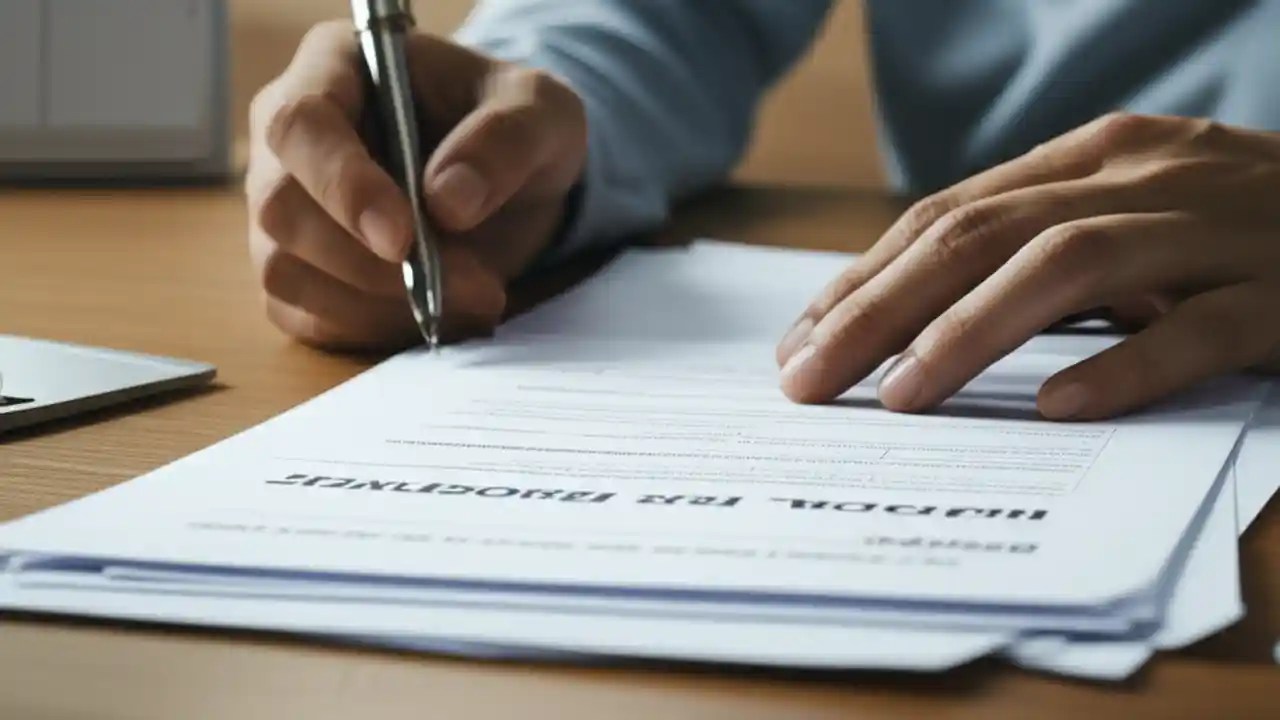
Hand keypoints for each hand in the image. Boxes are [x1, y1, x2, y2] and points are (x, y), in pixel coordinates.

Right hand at [246, 21, 586, 349]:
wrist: (512, 184)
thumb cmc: (513, 127)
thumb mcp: (541, 113)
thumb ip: (504, 141)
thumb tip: (447, 200)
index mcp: (334, 67)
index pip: (301, 125)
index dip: (342, 186)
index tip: (402, 238)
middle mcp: (290, 140)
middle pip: (281, 210)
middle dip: (373, 265)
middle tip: (472, 283)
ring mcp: (285, 209)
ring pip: (286, 273)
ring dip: (380, 304)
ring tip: (472, 299)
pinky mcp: (299, 272)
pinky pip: (307, 317)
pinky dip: (375, 329)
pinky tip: (439, 315)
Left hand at [776, 113, 1279, 419]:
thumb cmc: (1242, 231)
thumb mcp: (1130, 218)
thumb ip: (1037, 250)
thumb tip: (907, 318)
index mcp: (1095, 158)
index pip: (949, 214)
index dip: (865, 278)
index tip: (801, 341)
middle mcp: (1145, 179)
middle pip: (982, 236)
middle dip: (879, 309)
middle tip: (807, 380)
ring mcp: (1219, 231)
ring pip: (1072, 267)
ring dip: (972, 332)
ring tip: (899, 398)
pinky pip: (1200, 329)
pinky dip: (1125, 365)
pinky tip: (1059, 407)